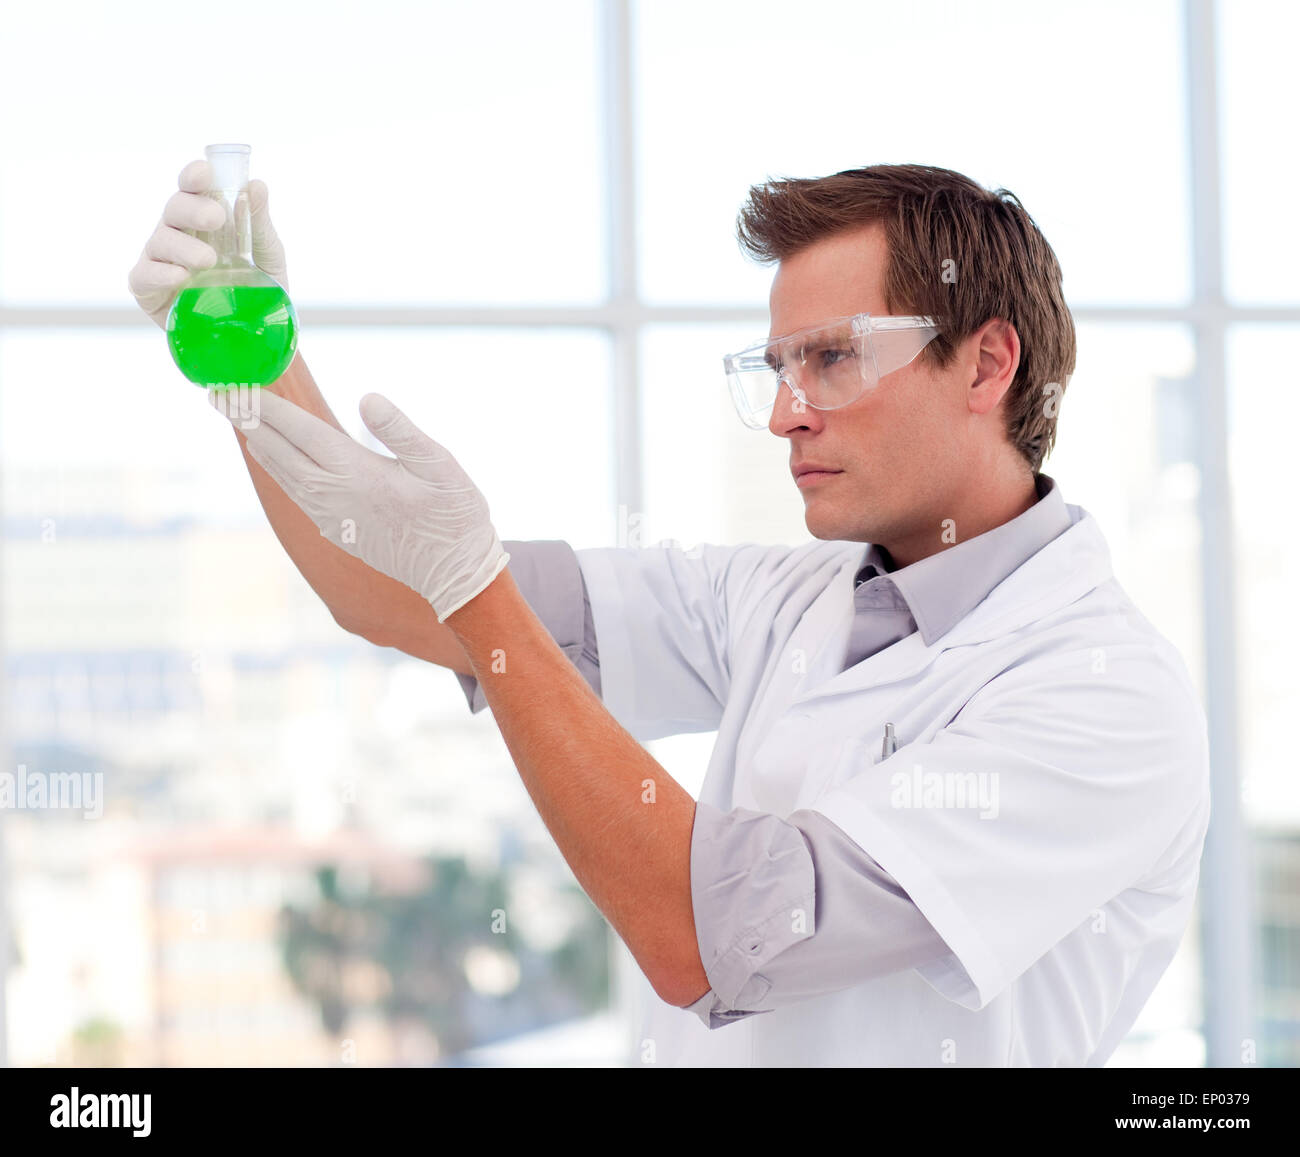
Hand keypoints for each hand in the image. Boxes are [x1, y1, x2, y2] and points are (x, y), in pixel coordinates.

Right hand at [128, 159, 287, 328]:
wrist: (255, 334)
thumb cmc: (258, 286)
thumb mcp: (267, 254)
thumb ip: (259, 222)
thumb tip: (256, 185)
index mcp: (202, 218)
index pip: (191, 189)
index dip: (193, 177)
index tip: (204, 173)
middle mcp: (178, 234)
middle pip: (173, 209)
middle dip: (192, 209)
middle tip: (217, 219)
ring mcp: (160, 260)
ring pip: (160, 241)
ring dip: (184, 247)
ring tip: (209, 260)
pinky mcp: (149, 290)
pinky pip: (144, 275)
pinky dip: (160, 273)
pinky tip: (180, 277)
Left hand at [220, 389, 509, 622]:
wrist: (456, 577)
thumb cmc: (456, 517)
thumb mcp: (442, 465)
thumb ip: (401, 430)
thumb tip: (366, 398)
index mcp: (356, 473)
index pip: (299, 430)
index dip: (266, 405)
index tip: (237, 382)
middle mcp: (334, 496)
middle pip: (278, 451)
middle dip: (248, 420)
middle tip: (218, 392)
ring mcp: (332, 517)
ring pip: (282, 475)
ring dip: (259, 444)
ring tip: (239, 420)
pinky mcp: (337, 531)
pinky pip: (295, 494)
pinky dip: (278, 470)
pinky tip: (275, 459)